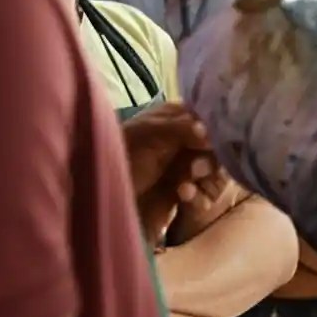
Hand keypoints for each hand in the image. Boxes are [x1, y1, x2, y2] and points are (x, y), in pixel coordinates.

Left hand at [123, 102, 226, 240]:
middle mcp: (186, 141)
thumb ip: (181, 129)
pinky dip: (200, 199)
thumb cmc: (119, 155)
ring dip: (207, 181)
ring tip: (185, 187)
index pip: (212, 118)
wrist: (97, 197)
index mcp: (177, 118)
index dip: (217, 130)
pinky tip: (184, 197)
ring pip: (217, 174)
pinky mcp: (184, 195)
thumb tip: (210, 131)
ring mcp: (186, 169)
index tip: (210, 142)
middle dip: (211, 160)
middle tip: (193, 169)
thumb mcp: (148, 134)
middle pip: (220, 149)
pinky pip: (207, 197)